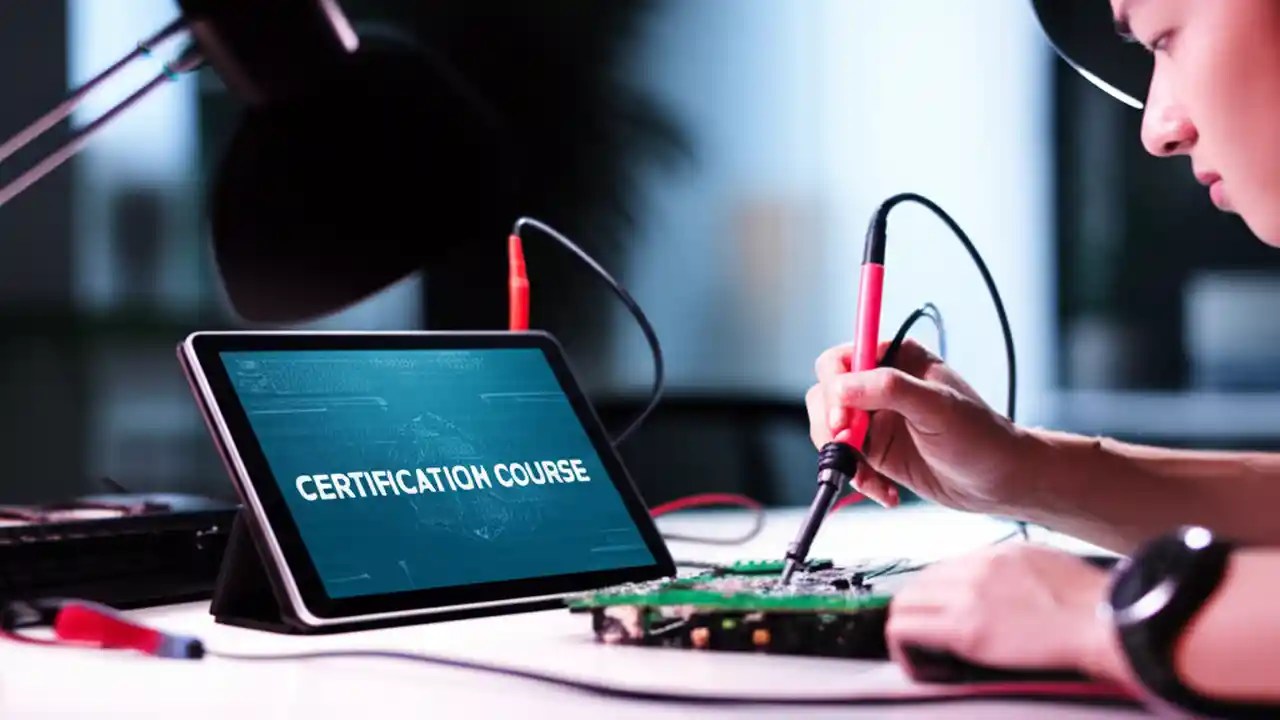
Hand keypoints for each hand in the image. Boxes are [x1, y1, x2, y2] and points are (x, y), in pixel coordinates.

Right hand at [805, 338, 1032, 513]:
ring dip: (842, 457)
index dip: (833, 388)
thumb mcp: (937, 407)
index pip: (841, 361)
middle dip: (831, 426)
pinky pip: (845, 460)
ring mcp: (875, 419)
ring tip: (871, 478)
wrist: (999, 482)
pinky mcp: (876, 451)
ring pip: (830, 430)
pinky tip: (885, 491)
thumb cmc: (980, 437)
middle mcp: (880, 385)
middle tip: (848, 449)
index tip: (844, 419)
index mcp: (895, 358)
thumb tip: (840, 388)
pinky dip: (857, 478)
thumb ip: (889, 389)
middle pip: (826, 396)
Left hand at [886, 543, 1132, 684]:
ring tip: (926, 662)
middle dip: (918, 616)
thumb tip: (1013, 601)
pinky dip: (905, 652)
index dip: (938, 600)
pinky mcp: (966, 628)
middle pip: (918, 584)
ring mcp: (968, 595)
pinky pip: (903, 631)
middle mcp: (977, 567)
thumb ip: (1025, 580)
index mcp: (1001, 554)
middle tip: (930, 648)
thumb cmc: (1101, 613)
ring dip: (908, 634)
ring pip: (904, 605)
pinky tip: (924, 671)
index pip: (945, 570)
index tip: (944, 625)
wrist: (1112, 625)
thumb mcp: (1057, 574)